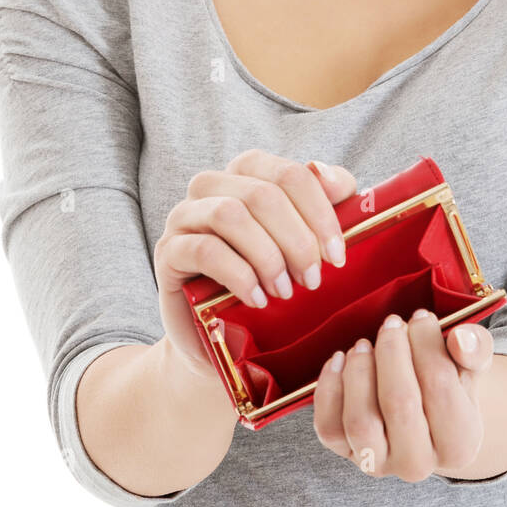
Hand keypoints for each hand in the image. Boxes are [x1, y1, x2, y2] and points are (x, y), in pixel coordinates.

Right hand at [154, 150, 357, 378]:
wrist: (221, 334)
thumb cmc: (269, 280)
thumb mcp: (304, 242)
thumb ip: (327, 203)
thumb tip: (335, 180)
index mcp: (247, 172)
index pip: (289, 174)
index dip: (320, 212)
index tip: (337, 256)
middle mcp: (212, 186)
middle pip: (262, 193)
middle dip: (296, 239)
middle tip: (313, 280)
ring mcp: (184, 216)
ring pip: (230, 214)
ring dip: (267, 255)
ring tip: (284, 291)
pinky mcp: (168, 252)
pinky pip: (203, 250)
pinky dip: (238, 274)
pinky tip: (257, 299)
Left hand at [313, 308, 494, 479]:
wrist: (428, 420)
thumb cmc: (452, 385)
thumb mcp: (472, 366)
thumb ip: (475, 349)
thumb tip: (461, 337)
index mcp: (459, 445)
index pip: (440, 387)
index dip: (427, 344)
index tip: (421, 317)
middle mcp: (418, 464)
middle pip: (399, 404)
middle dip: (392, 353)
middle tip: (392, 323)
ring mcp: (379, 464)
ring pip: (360, 421)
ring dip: (359, 372)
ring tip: (365, 343)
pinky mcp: (347, 455)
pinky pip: (328, 427)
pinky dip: (328, 389)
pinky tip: (340, 359)